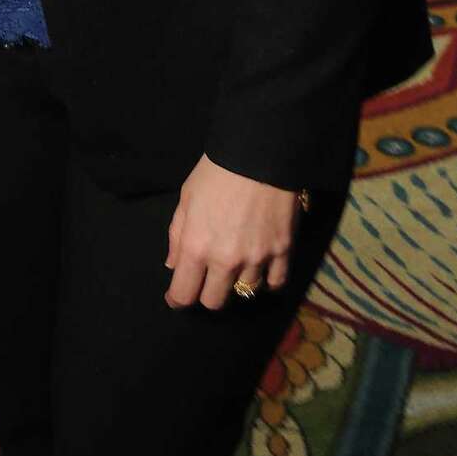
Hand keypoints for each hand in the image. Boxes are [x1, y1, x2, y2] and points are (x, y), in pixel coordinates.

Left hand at [164, 154, 300, 310]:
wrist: (258, 154)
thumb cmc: (215, 172)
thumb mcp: (186, 198)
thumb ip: (177, 235)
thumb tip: (173, 265)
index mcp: (196, 246)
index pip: (184, 294)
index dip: (177, 299)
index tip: (177, 297)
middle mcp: (225, 260)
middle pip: (214, 302)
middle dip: (207, 293)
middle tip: (207, 278)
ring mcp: (257, 259)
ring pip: (245, 292)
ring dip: (237, 281)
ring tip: (237, 263)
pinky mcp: (283, 252)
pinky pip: (275, 282)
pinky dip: (267, 279)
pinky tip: (261, 266)